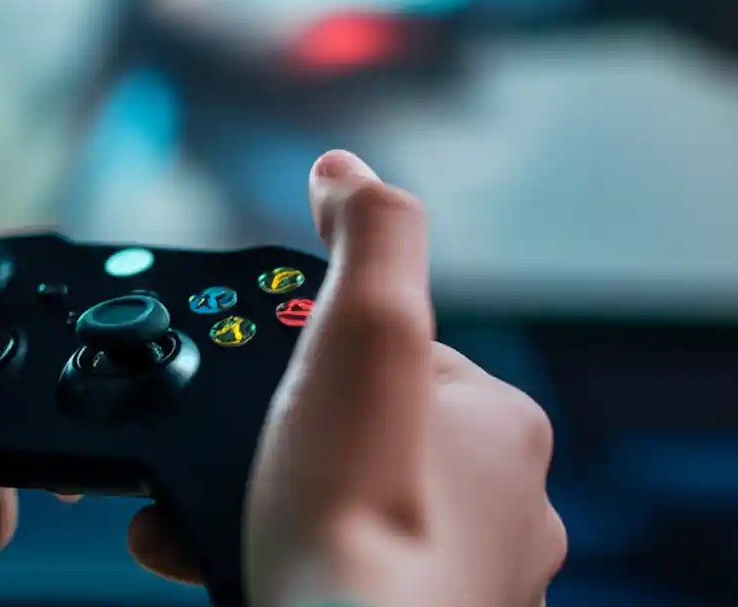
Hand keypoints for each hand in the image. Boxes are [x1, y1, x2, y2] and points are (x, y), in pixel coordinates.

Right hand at [243, 151, 566, 605]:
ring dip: (293, 512)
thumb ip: (370, 235)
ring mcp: (474, 583)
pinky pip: (360, 578)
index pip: (398, 358)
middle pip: (373, 441)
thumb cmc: (357, 518)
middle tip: (241, 468)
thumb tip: (349, 171)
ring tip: (228, 525)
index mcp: (499, 425)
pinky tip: (261, 566)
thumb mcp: (364, 332)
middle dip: (297, 446)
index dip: (318, 365)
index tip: (269, 396)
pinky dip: (309, 565)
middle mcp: (509, 507)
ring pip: (363, 518)